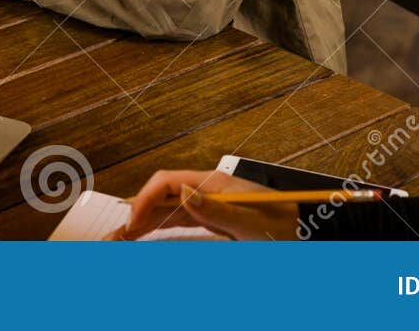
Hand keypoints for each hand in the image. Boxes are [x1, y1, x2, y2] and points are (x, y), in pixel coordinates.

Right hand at [113, 170, 298, 241]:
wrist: (304, 228)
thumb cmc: (282, 223)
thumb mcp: (251, 221)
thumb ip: (217, 209)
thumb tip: (183, 192)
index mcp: (212, 182)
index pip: (167, 182)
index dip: (145, 199)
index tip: (133, 222)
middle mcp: (206, 188)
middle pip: (161, 195)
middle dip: (136, 212)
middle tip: (114, 235)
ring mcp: (207, 202)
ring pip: (166, 208)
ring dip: (142, 221)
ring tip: (120, 236)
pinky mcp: (211, 215)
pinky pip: (177, 218)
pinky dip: (158, 225)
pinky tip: (145, 232)